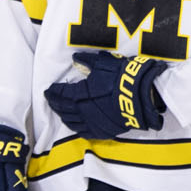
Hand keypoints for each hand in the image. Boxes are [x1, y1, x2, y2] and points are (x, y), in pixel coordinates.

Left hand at [44, 50, 166, 137]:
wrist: (142, 96)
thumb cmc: (121, 78)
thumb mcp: (102, 64)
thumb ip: (86, 62)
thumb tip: (76, 59)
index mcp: (79, 95)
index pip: (60, 95)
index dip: (53, 92)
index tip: (48, 90)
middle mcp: (82, 111)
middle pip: (63, 109)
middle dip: (55, 104)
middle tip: (51, 100)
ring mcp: (92, 123)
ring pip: (71, 122)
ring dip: (64, 116)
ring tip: (61, 111)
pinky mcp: (102, 131)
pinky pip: (84, 132)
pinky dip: (76, 127)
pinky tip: (75, 124)